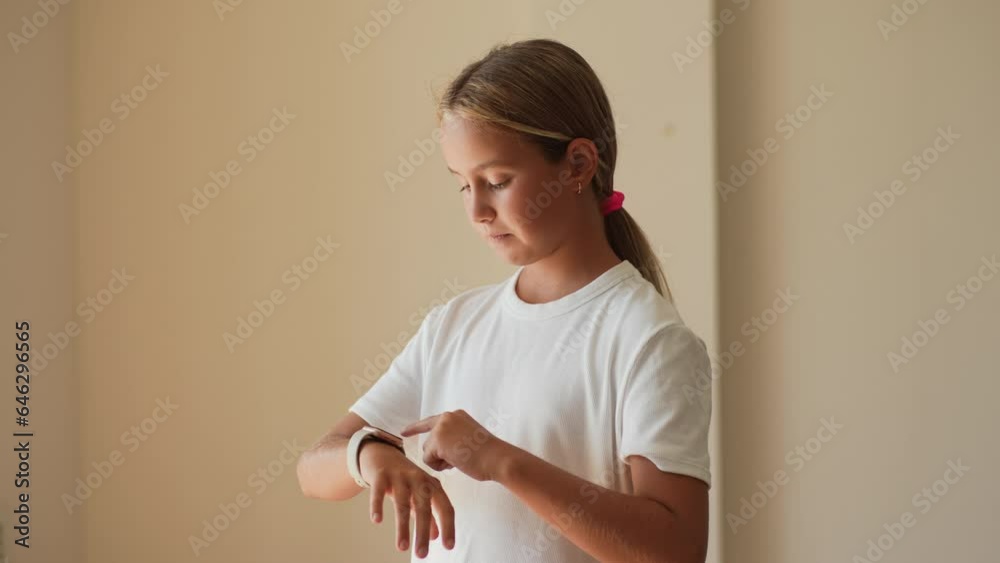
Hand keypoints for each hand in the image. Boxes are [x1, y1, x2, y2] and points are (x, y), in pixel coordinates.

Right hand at [359, 441, 455, 558]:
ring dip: (402, 526)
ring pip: (402, 503)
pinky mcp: (380, 474)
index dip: (448, 526)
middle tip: (422, 554)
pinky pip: (378, 492)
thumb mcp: (418, 493)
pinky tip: (377, 520)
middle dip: (423, 532)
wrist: (381, 452)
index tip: (448, 546)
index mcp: (432, 484)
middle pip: (424, 507)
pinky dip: (377, 506)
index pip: (445, 507)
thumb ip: (429, 513)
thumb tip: (437, 536)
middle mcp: (418, 479)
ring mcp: (399, 476)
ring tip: (402, 547)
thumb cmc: (404, 477)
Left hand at [401, 409, 510, 481]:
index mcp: (455, 415)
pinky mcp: (437, 440)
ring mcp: (441, 427)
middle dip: (438, 455)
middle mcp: (447, 417)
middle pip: (429, 442)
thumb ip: (453, 437)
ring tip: (461, 458)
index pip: (430, 421)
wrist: (497, 458)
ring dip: (441, 461)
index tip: (403, 432)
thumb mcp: (469, 438)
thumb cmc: (488, 454)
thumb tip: (439, 450)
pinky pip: (428, 460)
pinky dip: (439, 466)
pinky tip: (456, 462)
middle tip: (460, 457)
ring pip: (428, 452)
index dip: (415, 428)